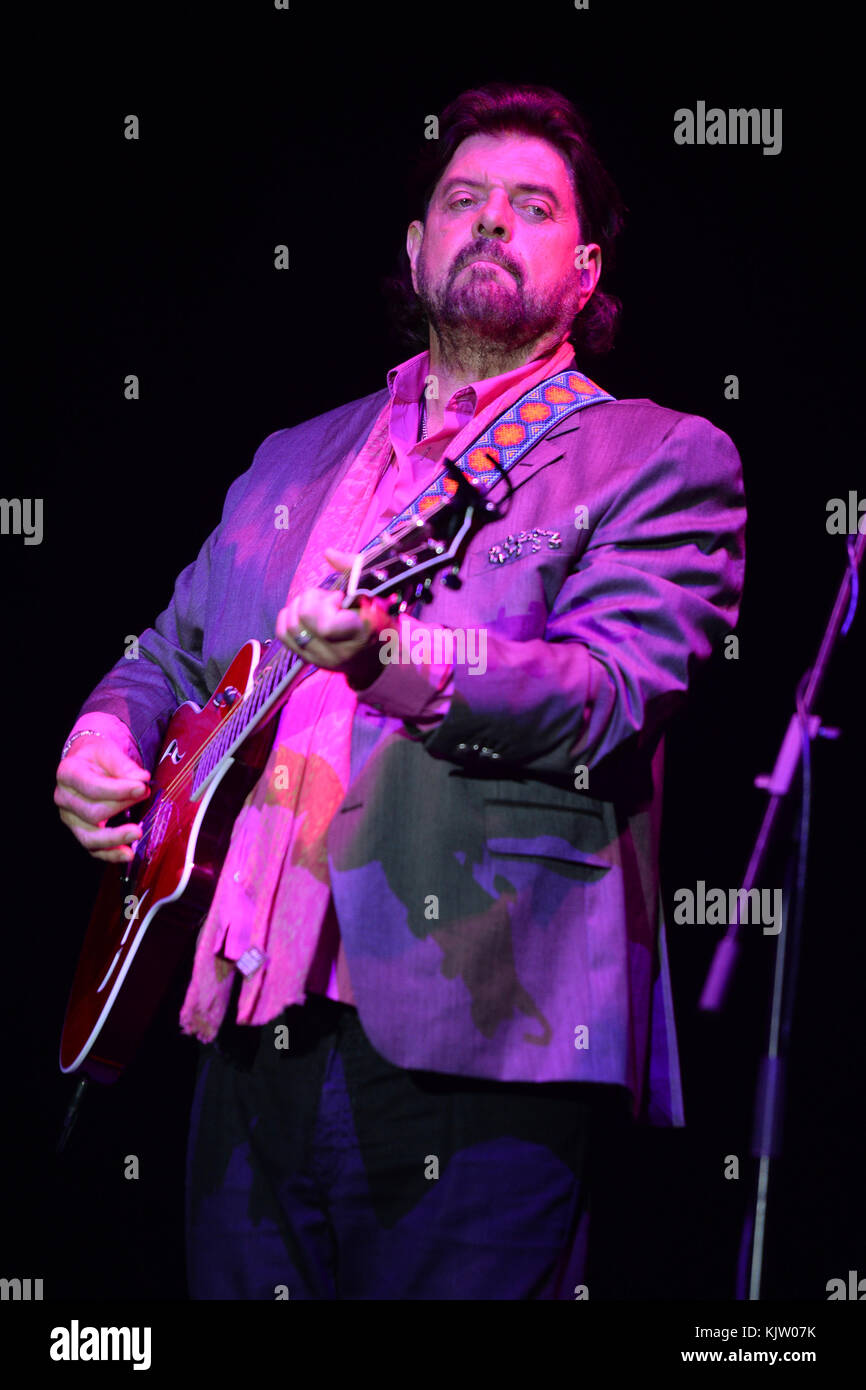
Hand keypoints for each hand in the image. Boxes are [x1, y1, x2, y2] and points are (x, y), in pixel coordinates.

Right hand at [55, 731, 151, 863]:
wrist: (87, 762)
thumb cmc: (97, 757)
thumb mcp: (108, 751)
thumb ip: (124, 765)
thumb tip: (141, 778)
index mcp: (68, 774)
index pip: (91, 787)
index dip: (118, 790)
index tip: (141, 787)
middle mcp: (64, 798)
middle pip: (92, 812)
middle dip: (122, 806)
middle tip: (144, 795)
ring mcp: (70, 818)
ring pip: (90, 837)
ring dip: (115, 837)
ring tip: (137, 832)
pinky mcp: (80, 831)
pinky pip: (93, 849)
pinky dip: (110, 854)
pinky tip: (126, 853)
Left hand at [276, 547, 391, 687]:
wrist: (379, 657)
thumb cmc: (381, 619)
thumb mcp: (378, 591)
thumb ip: (354, 569)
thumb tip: (328, 553)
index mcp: (359, 636)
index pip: (325, 626)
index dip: (326, 604)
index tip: (341, 598)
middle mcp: (337, 652)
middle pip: (303, 619)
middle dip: (312, 599)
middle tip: (329, 599)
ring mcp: (320, 659)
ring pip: (290, 625)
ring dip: (300, 607)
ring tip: (319, 606)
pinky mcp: (308, 660)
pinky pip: (283, 634)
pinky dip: (288, 617)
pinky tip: (305, 614)